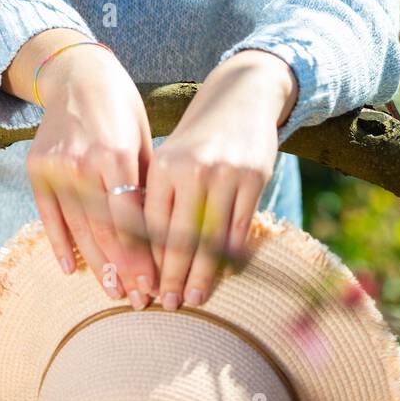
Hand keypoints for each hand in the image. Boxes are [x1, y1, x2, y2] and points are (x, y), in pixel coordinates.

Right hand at [26, 44, 159, 309]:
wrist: (78, 75)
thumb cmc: (121, 108)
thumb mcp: (142, 141)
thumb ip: (146, 186)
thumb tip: (163, 236)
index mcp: (116, 156)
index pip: (131, 222)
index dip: (142, 259)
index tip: (153, 287)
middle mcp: (83, 164)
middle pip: (104, 232)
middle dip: (122, 270)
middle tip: (134, 300)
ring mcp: (55, 168)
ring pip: (76, 229)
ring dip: (95, 265)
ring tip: (110, 290)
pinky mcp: (36, 169)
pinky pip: (48, 215)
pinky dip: (59, 244)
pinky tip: (70, 268)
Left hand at [143, 51, 296, 310]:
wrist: (242, 96)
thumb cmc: (199, 135)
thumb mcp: (172, 156)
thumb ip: (160, 196)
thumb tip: (145, 253)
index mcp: (165, 165)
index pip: (152, 224)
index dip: (148, 260)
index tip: (145, 287)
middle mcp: (192, 169)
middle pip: (180, 236)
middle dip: (173, 276)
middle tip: (168, 304)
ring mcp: (226, 174)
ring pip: (212, 238)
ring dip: (203, 274)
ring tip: (195, 298)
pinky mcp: (254, 178)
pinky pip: (241, 226)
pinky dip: (231, 254)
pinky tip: (224, 272)